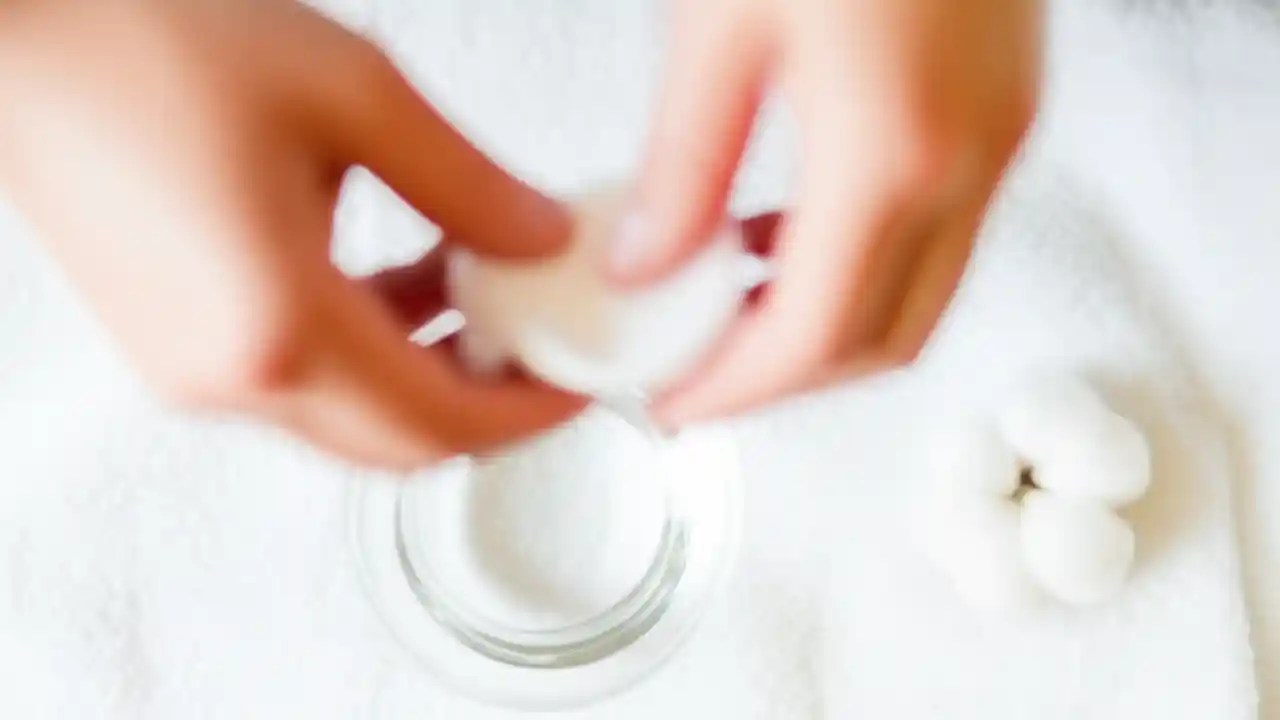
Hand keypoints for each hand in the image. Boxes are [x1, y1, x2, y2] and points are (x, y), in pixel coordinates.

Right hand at [0, 0, 584, 468]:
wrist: (27, 36)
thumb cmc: (148, 45)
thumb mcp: (353, 95)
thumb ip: (468, 185)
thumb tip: (540, 241)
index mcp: (277, 327)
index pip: (441, 423)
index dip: (529, 414)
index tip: (582, 383)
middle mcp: (229, 375)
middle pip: (398, 442)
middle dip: (486, 402)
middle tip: (543, 345)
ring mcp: (193, 370)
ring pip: (350, 414)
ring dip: (428, 369)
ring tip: (481, 288)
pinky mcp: (177, 346)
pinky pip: (301, 382)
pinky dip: (369, 349)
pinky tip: (403, 275)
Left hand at [611, 0, 1040, 423]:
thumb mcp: (723, 17)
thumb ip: (685, 158)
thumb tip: (647, 265)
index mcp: (893, 149)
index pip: (814, 336)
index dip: (736, 390)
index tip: (672, 400)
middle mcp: (970, 157)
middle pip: (881, 341)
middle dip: (785, 381)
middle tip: (699, 371)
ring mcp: (1003, 133)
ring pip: (922, 297)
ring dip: (829, 326)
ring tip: (730, 305)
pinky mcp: (1008, 103)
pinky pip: (941, 234)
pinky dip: (866, 266)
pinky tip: (792, 230)